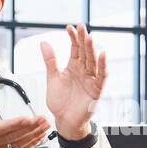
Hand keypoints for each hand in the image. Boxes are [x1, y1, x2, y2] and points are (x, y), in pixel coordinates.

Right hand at [0, 84, 49, 147]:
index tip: (28, 118)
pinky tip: (39, 138)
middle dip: (31, 127)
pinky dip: (30, 145)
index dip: (15, 124)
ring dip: (34, 135)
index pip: (0, 128)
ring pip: (19, 144)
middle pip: (14, 136)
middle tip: (43, 119)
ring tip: (45, 126)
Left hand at [41, 24, 106, 138]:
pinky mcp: (96, 90)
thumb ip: (50, 61)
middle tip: (82, 27)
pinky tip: (102, 55)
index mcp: (73, 67)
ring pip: (92, 62)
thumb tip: (43, 43)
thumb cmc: (60, 102)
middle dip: (83, 40)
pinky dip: (103, 67)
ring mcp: (90, 80)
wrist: (64, 121)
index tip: (69, 27)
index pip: (75, 49)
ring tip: (89, 38)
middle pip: (85, 52)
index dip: (73, 38)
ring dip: (92, 50)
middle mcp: (83, 71)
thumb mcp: (52, 78)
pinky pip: (101, 77)